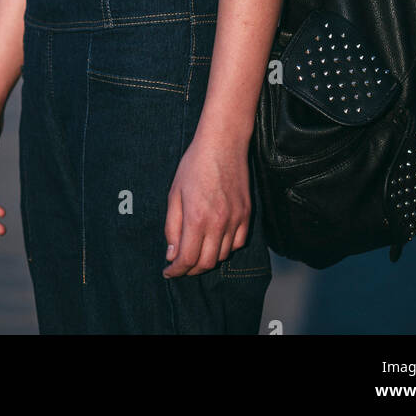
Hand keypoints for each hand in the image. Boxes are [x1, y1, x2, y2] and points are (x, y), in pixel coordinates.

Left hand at [162, 131, 250, 276]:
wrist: (223, 143)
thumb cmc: (195, 164)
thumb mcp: (174, 193)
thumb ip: (172, 226)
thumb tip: (172, 253)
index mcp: (196, 218)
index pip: (187, 259)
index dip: (176, 271)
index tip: (169, 271)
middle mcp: (218, 223)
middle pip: (206, 263)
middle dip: (190, 269)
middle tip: (180, 265)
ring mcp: (235, 219)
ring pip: (223, 255)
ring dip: (208, 258)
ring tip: (197, 250)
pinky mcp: (247, 214)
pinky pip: (238, 243)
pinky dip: (226, 248)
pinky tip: (216, 240)